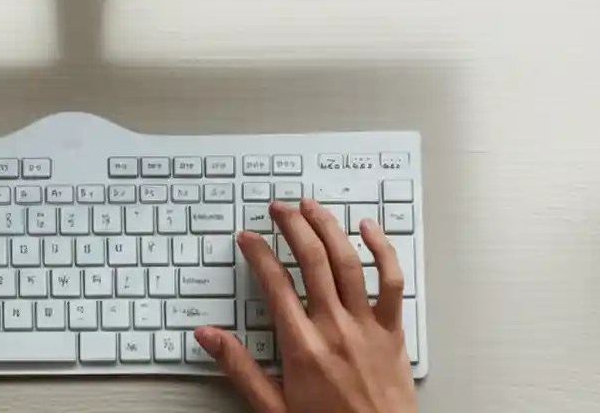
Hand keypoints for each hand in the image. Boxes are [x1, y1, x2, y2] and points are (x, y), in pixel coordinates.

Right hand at [196, 200, 415, 412]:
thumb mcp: (273, 408)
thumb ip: (240, 368)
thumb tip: (207, 336)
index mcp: (303, 348)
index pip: (275, 285)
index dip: (258, 254)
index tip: (247, 238)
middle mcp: (335, 329)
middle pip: (311, 261)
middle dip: (291, 227)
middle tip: (278, 209)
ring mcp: (367, 327)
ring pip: (347, 262)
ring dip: (328, 228)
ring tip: (312, 207)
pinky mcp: (393, 331)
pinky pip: (392, 281)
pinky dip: (382, 250)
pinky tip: (369, 230)